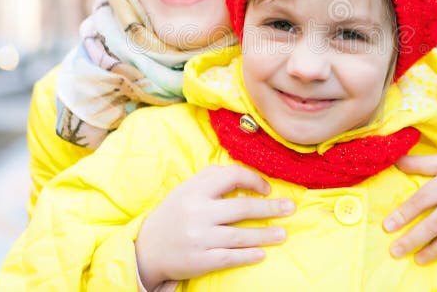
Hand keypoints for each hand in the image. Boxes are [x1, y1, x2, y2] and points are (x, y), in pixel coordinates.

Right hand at [135, 165, 295, 288]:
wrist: (146, 249)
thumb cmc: (175, 215)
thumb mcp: (187, 190)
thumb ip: (212, 180)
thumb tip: (248, 178)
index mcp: (194, 190)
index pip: (231, 176)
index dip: (254, 180)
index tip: (267, 189)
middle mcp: (197, 212)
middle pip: (242, 207)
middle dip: (270, 208)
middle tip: (290, 208)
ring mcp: (198, 238)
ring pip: (240, 235)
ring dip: (266, 234)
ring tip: (283, 233)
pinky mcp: (199, 260)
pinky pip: (230, 257)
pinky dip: (248, 255)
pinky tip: (261, 253)